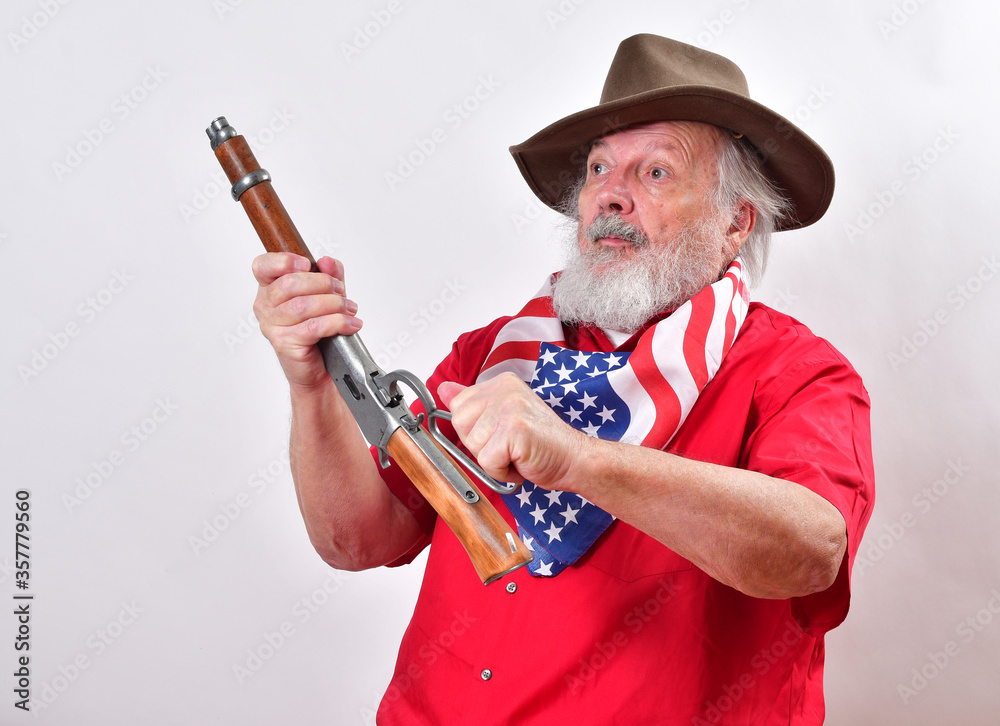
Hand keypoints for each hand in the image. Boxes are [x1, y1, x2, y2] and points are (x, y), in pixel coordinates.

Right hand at [252, 253, 361, 389]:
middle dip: (323, 284)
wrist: (321, 370)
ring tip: (349, 309)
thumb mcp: (326, 296)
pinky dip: (337, 323)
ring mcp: (272, 326)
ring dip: (334, 304)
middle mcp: (265, 306)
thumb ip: (328, 275)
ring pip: (303, 305)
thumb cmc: (319, 333)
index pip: (263, 266)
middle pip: (290, 284)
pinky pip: (313, 327)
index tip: (307, 264)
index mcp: (269, 289)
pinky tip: (350, 324)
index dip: (283, 261)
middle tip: (341, 292)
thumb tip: (328, 262)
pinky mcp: (285, 343)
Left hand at [438, 373, 586, 489]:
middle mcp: (505, 389)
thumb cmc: (542, 444)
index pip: (459, 407)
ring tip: (517, 454)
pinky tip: (522, 462)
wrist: (575, 460)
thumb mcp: (504, 418)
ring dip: (493, 461)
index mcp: (501, 383)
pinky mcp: (514, 429)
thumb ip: (474, 403)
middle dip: (481, 446)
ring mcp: (510, 407)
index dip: (475, 431)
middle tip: (510, 446)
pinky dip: (502, 472)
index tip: (499, 434)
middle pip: (461, 424)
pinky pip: (487, 461)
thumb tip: (443, 389)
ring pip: (473, 445)